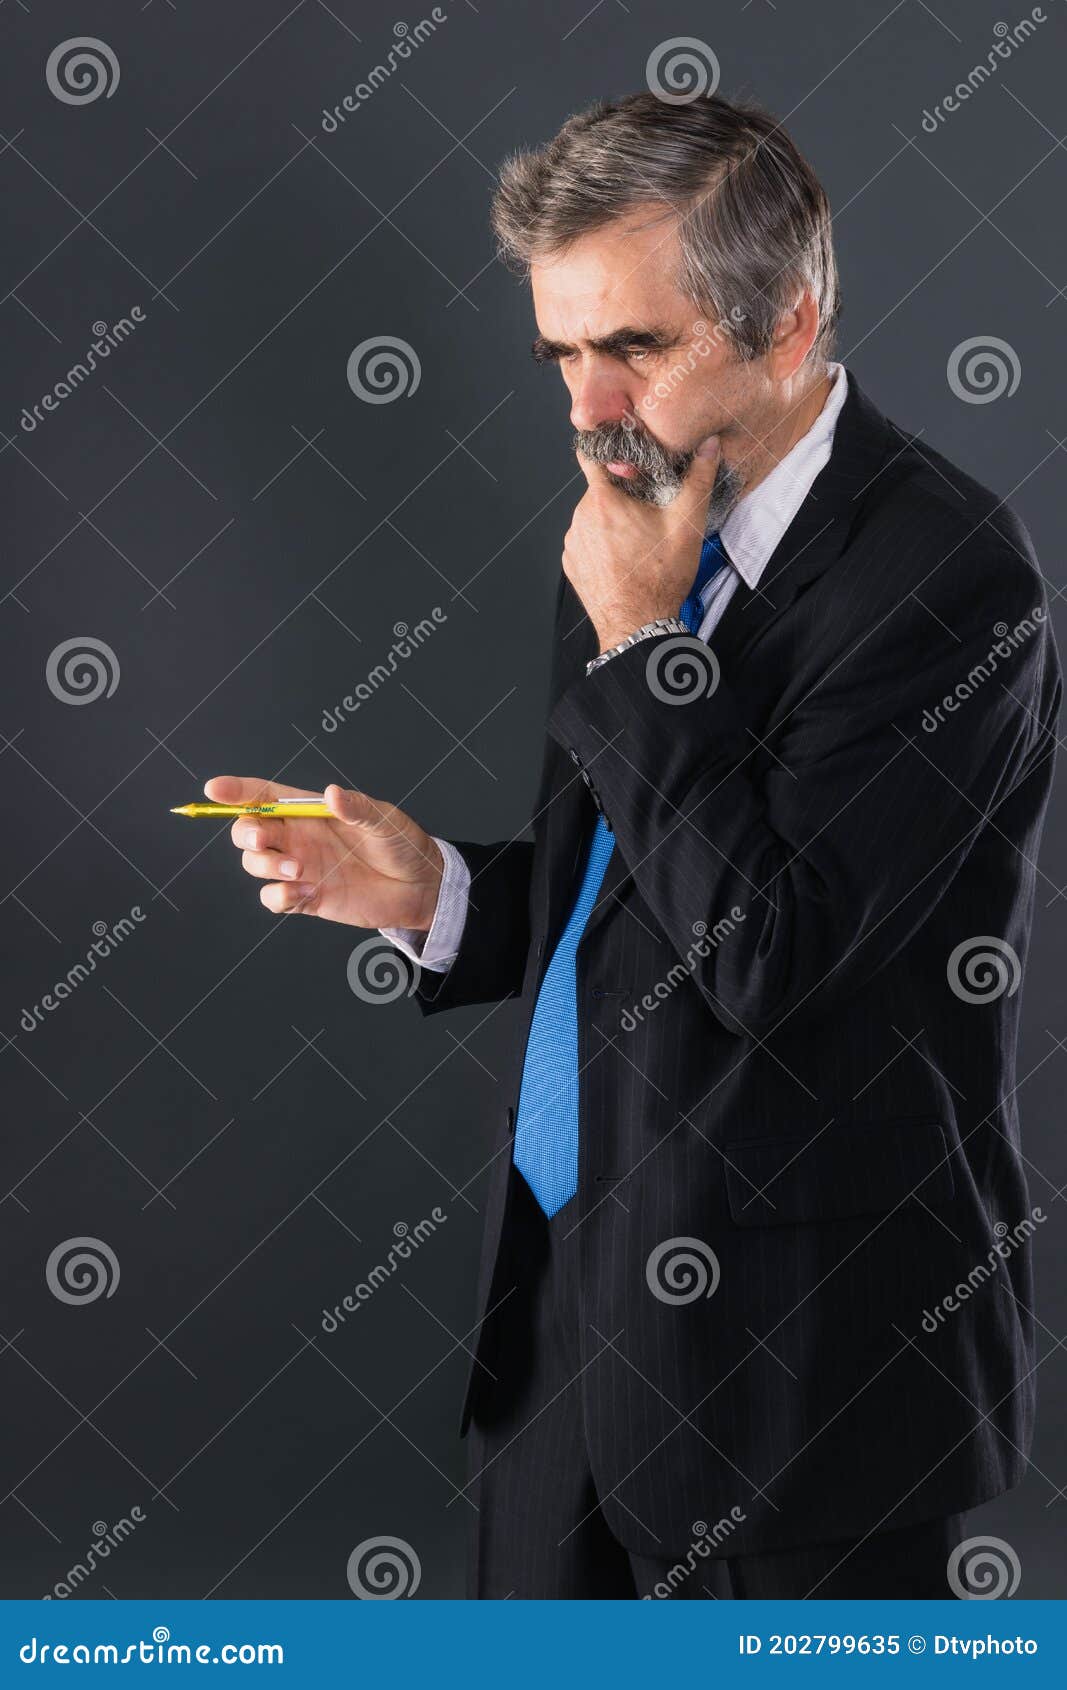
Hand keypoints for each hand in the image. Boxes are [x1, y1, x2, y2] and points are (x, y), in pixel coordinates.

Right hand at [205, 775, 442, 928]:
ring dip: (266, 866)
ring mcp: (298, 868)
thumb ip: (357, 807)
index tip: (213, 789)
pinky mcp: (306, 898)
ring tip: (301, 870)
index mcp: (309, 810)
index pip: (264, 795)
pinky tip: (305, 892)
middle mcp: (297, 837)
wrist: (420, 887)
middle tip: (265, 839)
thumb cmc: (401, 844)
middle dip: (246, 832)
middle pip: (248, 829)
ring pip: (254, 864)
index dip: (236, 791)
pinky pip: (273, 898)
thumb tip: (331, 794)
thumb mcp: (384, 819)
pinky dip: (279, 895)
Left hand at [564, 437, 721, 651]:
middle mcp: (580, 518)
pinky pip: (585, 542)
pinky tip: (623, 559)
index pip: (593, 455)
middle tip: (647, 513)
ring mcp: (572, 543)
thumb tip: (708, 446)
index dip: (611, 451)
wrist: (640, 626)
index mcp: (603, 500)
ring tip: (637, 542)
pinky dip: (601, 545)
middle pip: (599, 490)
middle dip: (621, 495)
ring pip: (592, 517)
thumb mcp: (687, 523)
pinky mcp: (571, 564)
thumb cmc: (660, 578)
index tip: (628, 459)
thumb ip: (698, 478)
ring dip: (610, 521)